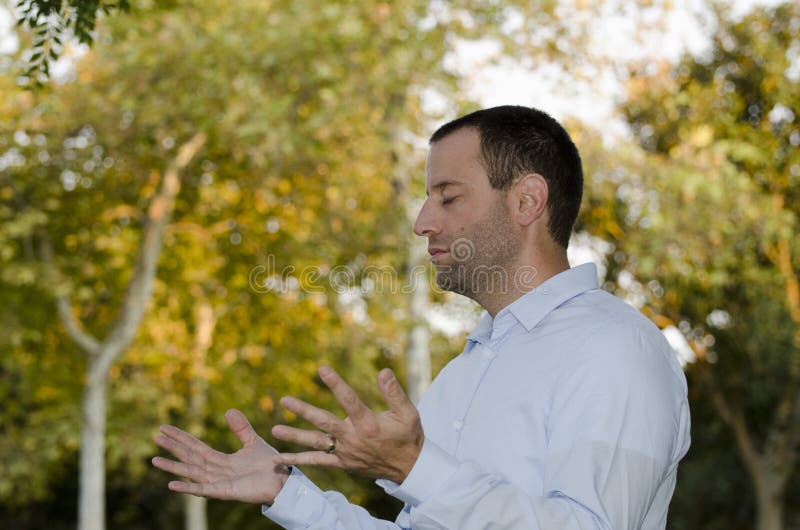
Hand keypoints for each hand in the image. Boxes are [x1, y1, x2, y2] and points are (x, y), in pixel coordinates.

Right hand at [151, 409, 289, 503]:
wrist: (282, 480)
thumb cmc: (267, 465)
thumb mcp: (252, 441)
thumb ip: (241, 428)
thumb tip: (228, 410)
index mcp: (221, 460)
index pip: (196, 447)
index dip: (181, 437)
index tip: (165, 428)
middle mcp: (216, 471)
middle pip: (190, 457)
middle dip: (173, 448)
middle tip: (156, 438)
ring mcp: (218, 482)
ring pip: (191, 472)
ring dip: (173, 467)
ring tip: (155, 460)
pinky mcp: (225, 492)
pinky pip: (202, 490)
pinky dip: (187, 488)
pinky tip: (171, 485)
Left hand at [272, 366, 423, 483]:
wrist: (409, 468)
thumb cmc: (409, 436)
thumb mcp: (408, 413)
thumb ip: (394, 393)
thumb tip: (383, 371)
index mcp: (369, 424)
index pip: (349, 401)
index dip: (335, 384)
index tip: (322, 369)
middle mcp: (353, 439)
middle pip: (324, 422)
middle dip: (304, 411)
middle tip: (284, 400)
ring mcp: (346, 453)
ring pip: (316, 443)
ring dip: (295, 436)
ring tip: (274, 430)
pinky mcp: (342, 463)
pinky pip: (317, 462)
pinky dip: (299, 460)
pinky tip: (279, 458)